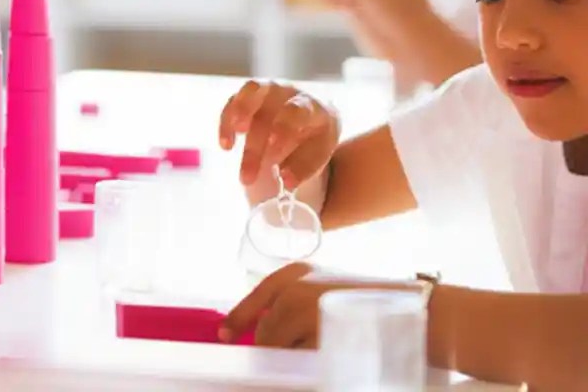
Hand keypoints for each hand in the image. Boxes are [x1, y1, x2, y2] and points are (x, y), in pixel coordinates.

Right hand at [219, 81, 339, 190]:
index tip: (272, 156)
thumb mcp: (315, 156)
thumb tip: (286, 182)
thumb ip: (303, 167)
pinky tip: (226, 145)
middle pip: (270, 111)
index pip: (298, 113)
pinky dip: (227, 122)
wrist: (309, 123)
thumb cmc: (312, 142)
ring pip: (251, 94)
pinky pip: (235, 102)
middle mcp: (292, 95)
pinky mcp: (250, 94)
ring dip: (238, 118)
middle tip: (248, 178)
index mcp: (315, 109)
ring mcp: (270, 90)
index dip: (283, 130)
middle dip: (257, 146)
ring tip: (227, 147)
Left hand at [220, 263, 413, 347]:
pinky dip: (303, 370)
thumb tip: (270, 331)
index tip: (224, 335)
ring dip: (290, 361)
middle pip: (265, 333)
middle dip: (273, 349)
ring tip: (319, 355)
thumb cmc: (378, 302)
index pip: (254, 299)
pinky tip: (322, 366)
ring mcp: (301, 316)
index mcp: (294, 274)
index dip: (237, 319)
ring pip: (280, 351)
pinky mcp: (314, 340)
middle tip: (298, 355)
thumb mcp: (329, 288)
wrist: (419, 311)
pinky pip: (298, 365)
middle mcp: (291, 291)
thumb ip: (298, 303)